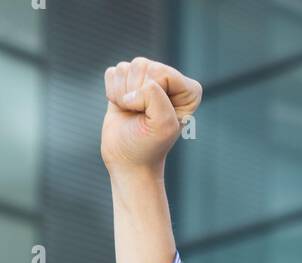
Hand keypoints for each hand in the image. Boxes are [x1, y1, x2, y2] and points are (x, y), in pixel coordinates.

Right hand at [101, 56, 201, 173]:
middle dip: (136, 94)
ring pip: (126, 67)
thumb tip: (133, 87)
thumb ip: (155, 96)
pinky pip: (113, 72)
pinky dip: (112, 92)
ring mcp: (147, 79)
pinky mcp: (126, 81)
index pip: (164, 72)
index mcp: (189, 91)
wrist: (128, 159)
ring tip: (132, 112)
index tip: (155, 117)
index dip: (153, 94)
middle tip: (141, 116)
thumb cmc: (149, 145)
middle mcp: (169, 80)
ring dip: (123, 94)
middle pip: (143, 65)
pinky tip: (122, 107)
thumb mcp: (162, 125)